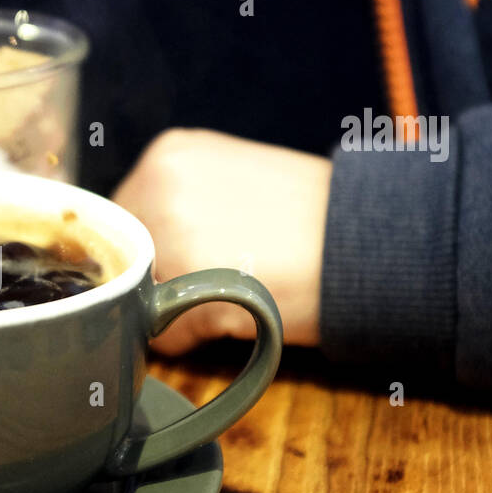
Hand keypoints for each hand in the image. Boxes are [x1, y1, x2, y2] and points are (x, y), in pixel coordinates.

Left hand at [111, 128, 330, 354]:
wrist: (366, 238)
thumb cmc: (306, 215)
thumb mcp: (228, 180)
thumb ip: (176, 200)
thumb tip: (136, 249)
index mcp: (167, 155)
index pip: (125, 220)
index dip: (151, 251)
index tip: (183, 264)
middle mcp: (158, 184)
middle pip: (126, 259)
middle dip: (156, 281)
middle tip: (206, 284)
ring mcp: (169, 233)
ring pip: (140, 296)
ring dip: (172, 310)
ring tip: (223, 297)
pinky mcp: (188, 284)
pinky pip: (164, 331)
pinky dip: (191, 337)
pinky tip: (230, 317)